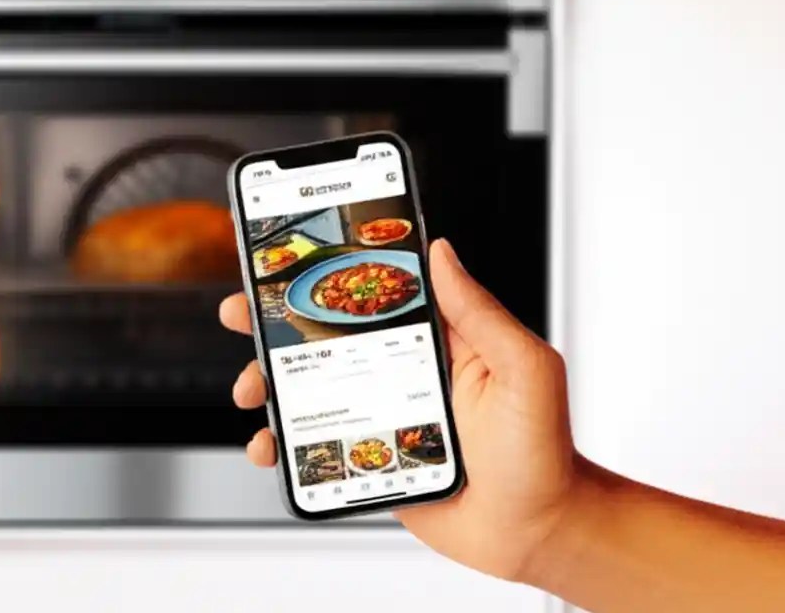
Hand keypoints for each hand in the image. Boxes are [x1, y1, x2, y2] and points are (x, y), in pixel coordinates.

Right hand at [221, 239, 578, 581]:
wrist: (535, 531)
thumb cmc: (544, 451)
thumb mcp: (524, 369)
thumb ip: (480, 313)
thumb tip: (443, 254)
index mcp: (433, 340)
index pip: (371, 292)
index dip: (325, 273)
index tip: (283, 259)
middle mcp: (399, 372)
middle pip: (322, 338)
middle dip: (272, 322)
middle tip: (240, 312)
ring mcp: (378, 415)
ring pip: (307, 390)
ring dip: (267, 384)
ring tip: (250, 390)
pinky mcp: (367, 457)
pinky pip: (313, 445)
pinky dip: (281, 445)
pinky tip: (268, 445)